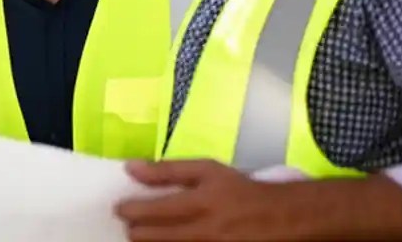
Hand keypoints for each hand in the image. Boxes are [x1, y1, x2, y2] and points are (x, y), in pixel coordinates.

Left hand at [116, 159, 289, 240]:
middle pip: (154, 238)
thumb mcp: (207, 170)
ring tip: (144, 235)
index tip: (119, 208)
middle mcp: (204, 232)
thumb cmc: (240, 190)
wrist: (282, 217)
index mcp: (200, 204)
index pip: (153, 211)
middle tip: (129, 225)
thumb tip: (130, 168)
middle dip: (135, 231)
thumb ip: (168, 170)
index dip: (129, 211)